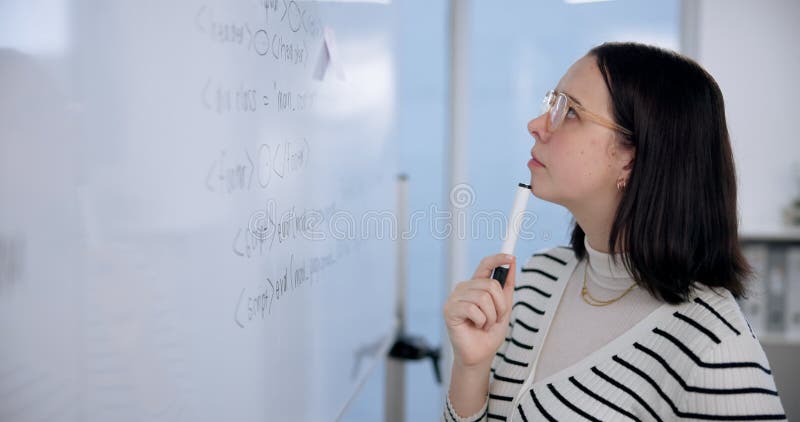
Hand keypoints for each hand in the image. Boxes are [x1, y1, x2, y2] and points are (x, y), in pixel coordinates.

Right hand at [443, 254, 515, 368]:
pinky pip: (473, 309)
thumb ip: (507, 286)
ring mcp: (455, 298)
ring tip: (485, 324)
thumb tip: (511, 263)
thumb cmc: (489, 333)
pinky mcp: (449, 310)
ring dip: (491, 316)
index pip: (485, 265)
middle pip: (490, 284)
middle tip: (495, 318)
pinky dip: (481, 321)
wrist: (480, 355)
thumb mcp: (504, 307)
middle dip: (500, 305)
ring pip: (483, 297)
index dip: (497, 258)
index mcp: (475, 286)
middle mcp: (463, 289)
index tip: (510, 257)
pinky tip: (476, 326)